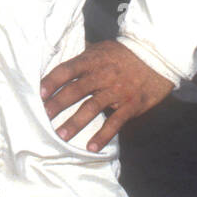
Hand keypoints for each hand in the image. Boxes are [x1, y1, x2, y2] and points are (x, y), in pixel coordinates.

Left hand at [40, 41, 174, 152]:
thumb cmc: (123, 55)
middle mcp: (102, 75)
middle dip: (58, 104)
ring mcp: (117, 91)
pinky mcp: (130, 105)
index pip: (68, 69)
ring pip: (92, 108)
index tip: (40, 93)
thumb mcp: (102, 49)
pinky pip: (115, 122)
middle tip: (43, 117)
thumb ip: (82, 56)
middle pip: (75, 90)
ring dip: (75, 122)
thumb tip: (59, 52)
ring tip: (61, 135)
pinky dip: (103, 135)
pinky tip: (91, 147)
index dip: (53, 81)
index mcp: (92, 61)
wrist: (157, 58)